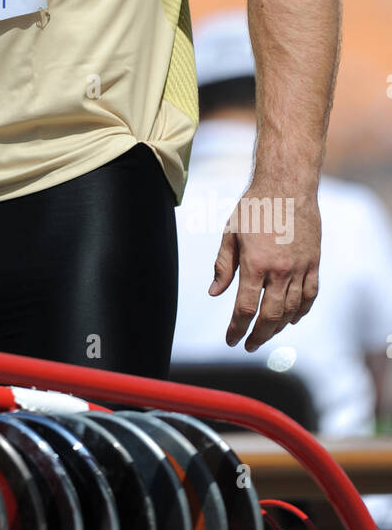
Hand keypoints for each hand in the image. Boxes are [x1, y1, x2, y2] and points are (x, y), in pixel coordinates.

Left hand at [209, 182, 320, 350]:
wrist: (287, 184)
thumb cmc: (254, 206)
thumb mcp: (230, 232)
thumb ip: (223, 265)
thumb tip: (214, 293)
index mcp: (255, 264)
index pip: (244, 309)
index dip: (236, 329)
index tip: (230, 340)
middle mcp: (280, 270)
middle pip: (270, 317)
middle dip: (258, 335)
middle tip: (249, 345)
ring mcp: (300, 268)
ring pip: (291, 310)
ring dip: (278, 327)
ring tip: (267, 334)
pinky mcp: (314, 263)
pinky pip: (311, 295)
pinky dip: (302, 311)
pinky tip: (292, 318)